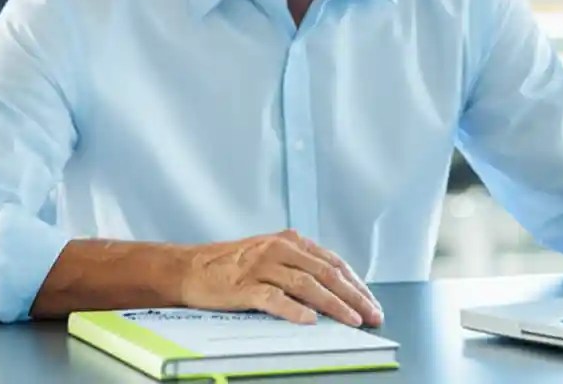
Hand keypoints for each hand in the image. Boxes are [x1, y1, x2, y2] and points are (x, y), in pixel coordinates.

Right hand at [179, 229, 382, 326]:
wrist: (190, 268)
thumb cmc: (233, 266)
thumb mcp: (271, 256)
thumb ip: (300, 265)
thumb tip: (335, 289)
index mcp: (291, 241)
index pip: (334, 263)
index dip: (356, 284)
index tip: (372, 303)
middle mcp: (280, 249)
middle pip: (327, 273)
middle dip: (354, 297)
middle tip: (372, 315)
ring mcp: (262, 266)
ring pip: (307, 285)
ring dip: (333, 304)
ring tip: (351, 320)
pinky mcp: (244, 285)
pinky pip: (274, 298)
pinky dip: (294, 309)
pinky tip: (309, 320)